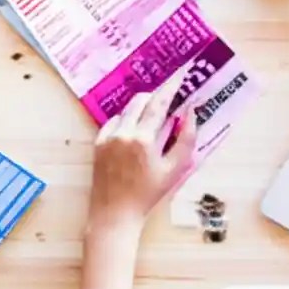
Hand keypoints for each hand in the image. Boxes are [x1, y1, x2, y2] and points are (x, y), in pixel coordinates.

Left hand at [87, 69, 196, 234]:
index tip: (180, 75)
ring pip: (127, 109)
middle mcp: (123, 133)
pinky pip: (114, 122)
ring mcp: (108, 137)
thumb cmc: (149, 194)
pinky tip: (134, 131)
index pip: (159, 103)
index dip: (171, 86)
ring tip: (154, 117)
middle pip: (141, 100)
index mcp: (143, 138)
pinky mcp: (98, 143)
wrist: (115, 213)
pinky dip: (126, 120)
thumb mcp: (175, 169)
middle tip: (169, 98)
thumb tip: (190, 113)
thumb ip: (186, 139)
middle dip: (156, 96)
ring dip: (141, 108)